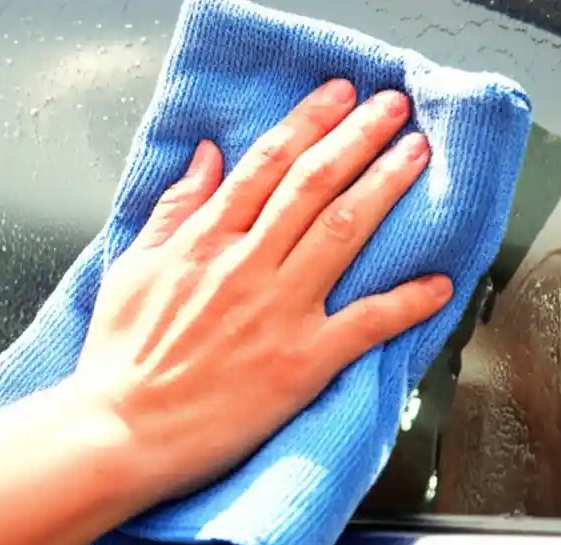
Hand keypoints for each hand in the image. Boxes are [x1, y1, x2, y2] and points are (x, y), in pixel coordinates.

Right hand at [72, 79, 452, 501]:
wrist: (121, 433)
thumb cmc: (121, 361)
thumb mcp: (131, 268)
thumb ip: (173, 209)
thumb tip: (204, 158)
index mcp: (204, 240)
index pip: (267, 163)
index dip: (309, 122)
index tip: (338, 96)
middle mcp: (246, 265)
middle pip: (314, 183)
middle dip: (359, 136)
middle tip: (393, 108)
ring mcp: (278, 311)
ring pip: (344, 231)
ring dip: (386, 186)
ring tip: (416, 156)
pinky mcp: (301, 362)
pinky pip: (366, 323)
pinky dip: (407, 301)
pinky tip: (439, 282)